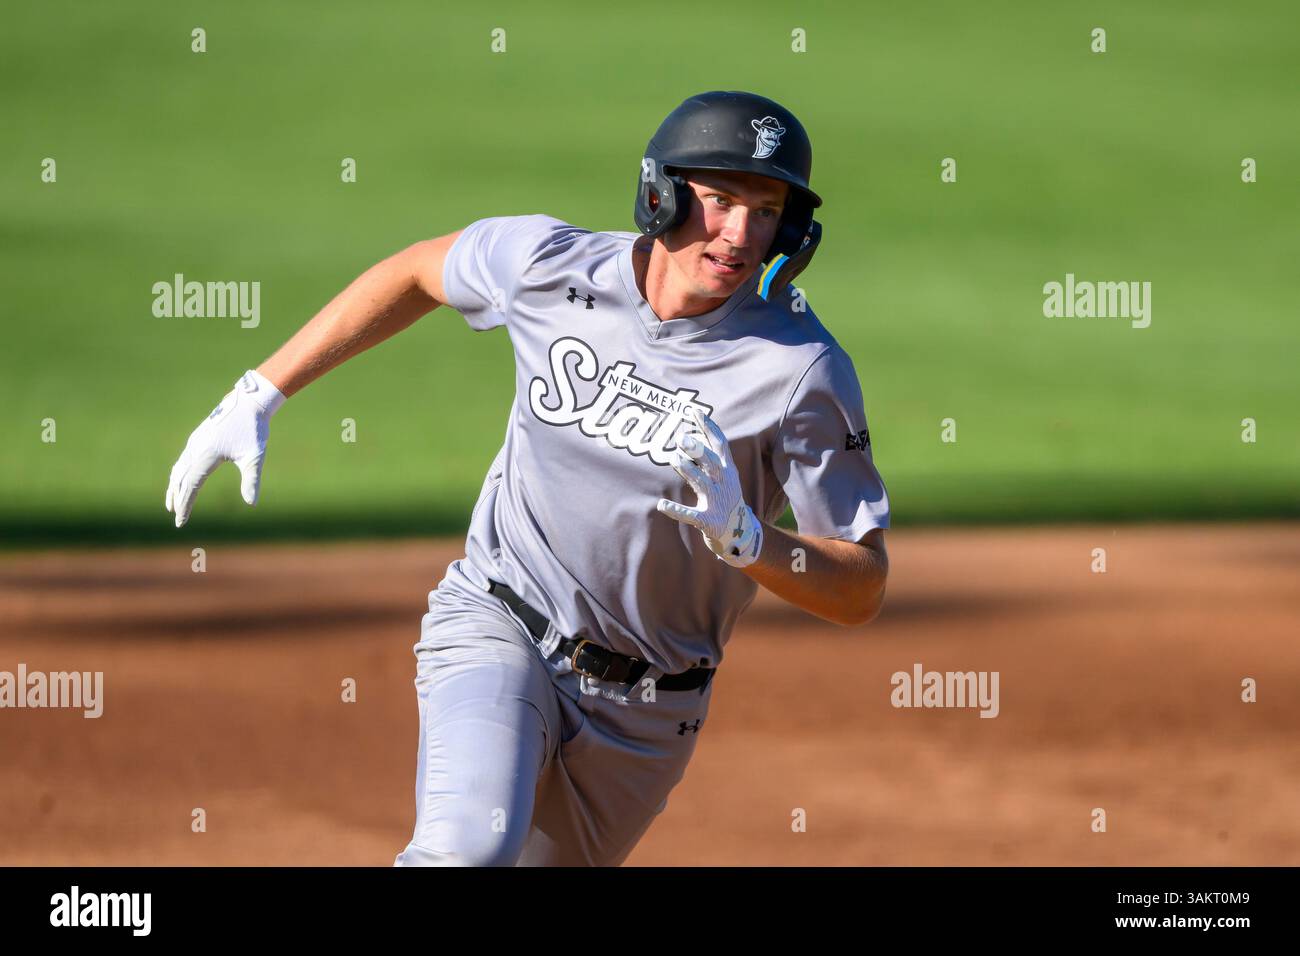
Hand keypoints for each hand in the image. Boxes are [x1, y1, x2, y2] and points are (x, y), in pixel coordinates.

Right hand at [165, 369, 285, 527]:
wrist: (248, 402)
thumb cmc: (253, 429)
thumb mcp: (255, 456)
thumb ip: (252, 480)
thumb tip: (252, 504)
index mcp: (206, 455)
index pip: (191, 486)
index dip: (185, 505)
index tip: (181, 521)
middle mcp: (195, 448)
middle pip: (180, 479)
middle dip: (177, 499)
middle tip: (177, 518)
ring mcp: (194, 442)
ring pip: (179, 469)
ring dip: (175, 487)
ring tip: (172, 504)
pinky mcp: (198, 438)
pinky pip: (183, 460)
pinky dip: (179, 474)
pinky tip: (182, 481)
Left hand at [656, 407, 762, 567]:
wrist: (739, 534)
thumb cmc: (725, 499)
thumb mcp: (724, 477)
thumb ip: (708, 458)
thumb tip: (690, 435)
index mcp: (728, 471)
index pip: (720, 445)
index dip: (708, 427)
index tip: (695, 411)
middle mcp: (724, 484)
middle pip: (711, 463)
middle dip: (698, 450)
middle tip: (682, 438)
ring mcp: (717, 502)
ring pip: (702, 483)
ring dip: (688, 471)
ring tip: (673, 459)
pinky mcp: (708, 521)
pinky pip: (690, 515)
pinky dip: (676, 510)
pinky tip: (661, 504)